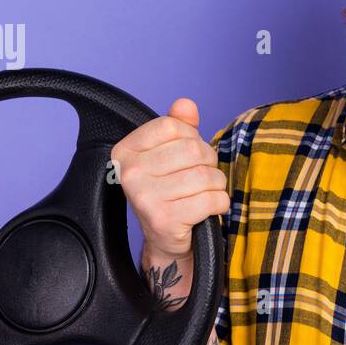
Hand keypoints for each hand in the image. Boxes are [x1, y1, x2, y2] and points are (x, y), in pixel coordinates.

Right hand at [110, 98, 229, 261]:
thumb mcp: (171, 154)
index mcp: (125, 151)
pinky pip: (211, 199)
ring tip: (206, 193)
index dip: (191, 136)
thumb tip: (185, 104)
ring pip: (205, 175)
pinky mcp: (164, 219)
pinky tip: (209, 208)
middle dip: (208, 162)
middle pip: (192, 149)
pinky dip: (220, 203)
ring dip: (216, 184)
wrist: (166, 240)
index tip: (188, 155)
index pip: (171, 125)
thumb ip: (179, 126)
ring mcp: (144, 197)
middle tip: (202, 176)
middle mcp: (129, 173)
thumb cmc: (171, 192)